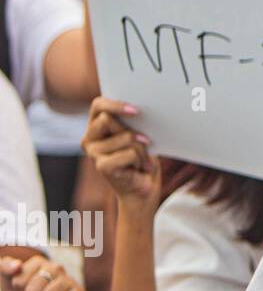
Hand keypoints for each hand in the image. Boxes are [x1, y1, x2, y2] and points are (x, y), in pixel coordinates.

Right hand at [81, 97, 161, 212]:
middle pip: (108, 119)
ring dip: (142, 148)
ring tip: (142, 158)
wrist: (142, 185)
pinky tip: (140, 167)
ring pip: (126, 136)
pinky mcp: (102, 166)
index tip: (136, 110)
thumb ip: (130, 121)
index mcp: (96, 125)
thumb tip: (137, 111)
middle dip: (132, 129)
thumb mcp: (137, 132)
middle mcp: (89, 138)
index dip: (115, 104)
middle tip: (144, 141)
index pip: (98, 105)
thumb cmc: (141, 155)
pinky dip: (141, 159)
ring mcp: (93, 153)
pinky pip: (130, 153)